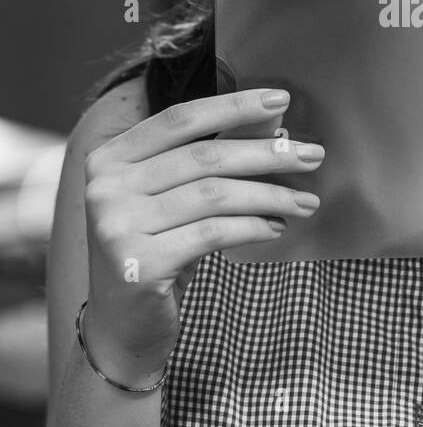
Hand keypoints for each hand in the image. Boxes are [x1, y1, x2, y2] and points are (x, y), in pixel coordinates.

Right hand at [82, 88, 323, 385]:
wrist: (123, 328)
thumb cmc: (157, 252)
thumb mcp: (175, 200)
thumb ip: (209, 161)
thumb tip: (275, 124)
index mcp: (110, 159)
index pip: (180, 119)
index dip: (232, 106)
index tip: (280, 99)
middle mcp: (105, 188)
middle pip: (203, 156)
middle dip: (266, 154)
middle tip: (314, 155)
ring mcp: (117, 226)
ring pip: (214, 195)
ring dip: (271, 194)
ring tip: (307, 201)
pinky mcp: (139, 264)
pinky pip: (214, 233)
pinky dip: (254, 226)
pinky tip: (278, 226)